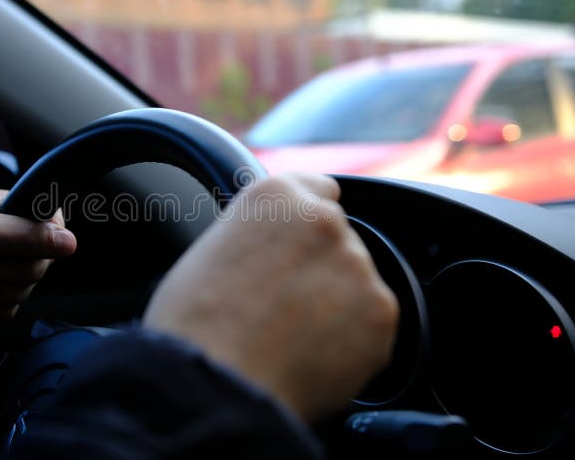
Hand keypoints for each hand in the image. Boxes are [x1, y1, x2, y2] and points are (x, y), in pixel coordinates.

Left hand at [0, 188, 76, 327]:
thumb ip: (27, 235)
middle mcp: (5, 233)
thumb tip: (71, 242)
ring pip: (31, 283)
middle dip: (18, 271)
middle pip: (44, 257)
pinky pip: (18, 305)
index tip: (27, 248)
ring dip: (4, 292)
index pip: (50, 219)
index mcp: (3, 207)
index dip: (46, 238)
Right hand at [143, 174, 398, 421]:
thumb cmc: (194, 326)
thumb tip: (269, 253)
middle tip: (284, 304)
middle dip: (320, 266)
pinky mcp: (380, 314)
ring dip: (338, 302)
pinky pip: (370, 323)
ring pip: (356, 281)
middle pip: (339, 239)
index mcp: (276, 196)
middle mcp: (325, 220)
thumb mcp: (210, 253)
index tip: (300, 244)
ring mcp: (357, 265)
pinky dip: (352, 340)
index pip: (317, 188)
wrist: (215, 385)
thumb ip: (254, 236)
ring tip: (293, 338)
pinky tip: (311, 356)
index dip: (307, 221)